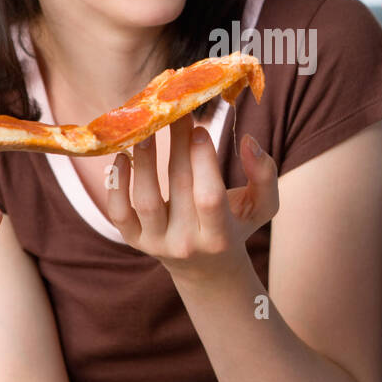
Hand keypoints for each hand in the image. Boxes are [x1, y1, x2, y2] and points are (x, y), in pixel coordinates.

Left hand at [105, 114, 278, 280]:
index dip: (203, 162)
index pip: (209, 197)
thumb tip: (249, 141)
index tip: (200, 128)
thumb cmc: (236, 225)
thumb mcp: (262, 206)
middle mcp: (186, 243)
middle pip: (179, 188)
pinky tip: (122, 156)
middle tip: (175, 113)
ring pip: (146, 200)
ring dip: (144, 162)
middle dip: (177, 146)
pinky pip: (119, 213)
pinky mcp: (134, 241)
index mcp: (219, 236)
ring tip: (146, 130)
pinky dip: (116, 184)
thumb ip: (265, 174)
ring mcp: (157, 244)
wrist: (206, 268)